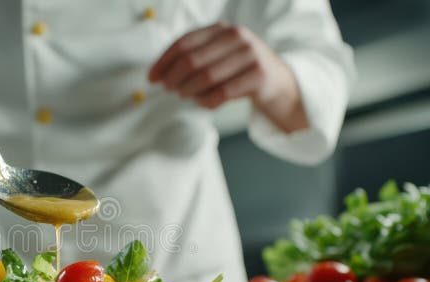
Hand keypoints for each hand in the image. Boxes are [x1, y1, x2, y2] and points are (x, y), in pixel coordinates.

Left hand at [149, 22, 307, 132]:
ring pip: (206, 77)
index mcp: (222, 29)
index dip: (164, 62)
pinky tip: (202, 103)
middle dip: (174, 78)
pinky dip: (206, 101)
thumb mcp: (218, 56)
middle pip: (192, 60)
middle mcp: (237, 37)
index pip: (184, 43)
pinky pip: (222, 93)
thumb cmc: (238, 70)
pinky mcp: (259, 76)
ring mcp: (250, 55)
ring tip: (184, 96)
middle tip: (168, 90)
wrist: (278, 82)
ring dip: (188, 91)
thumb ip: (192, 58)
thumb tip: (157, 74)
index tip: (151, 78)